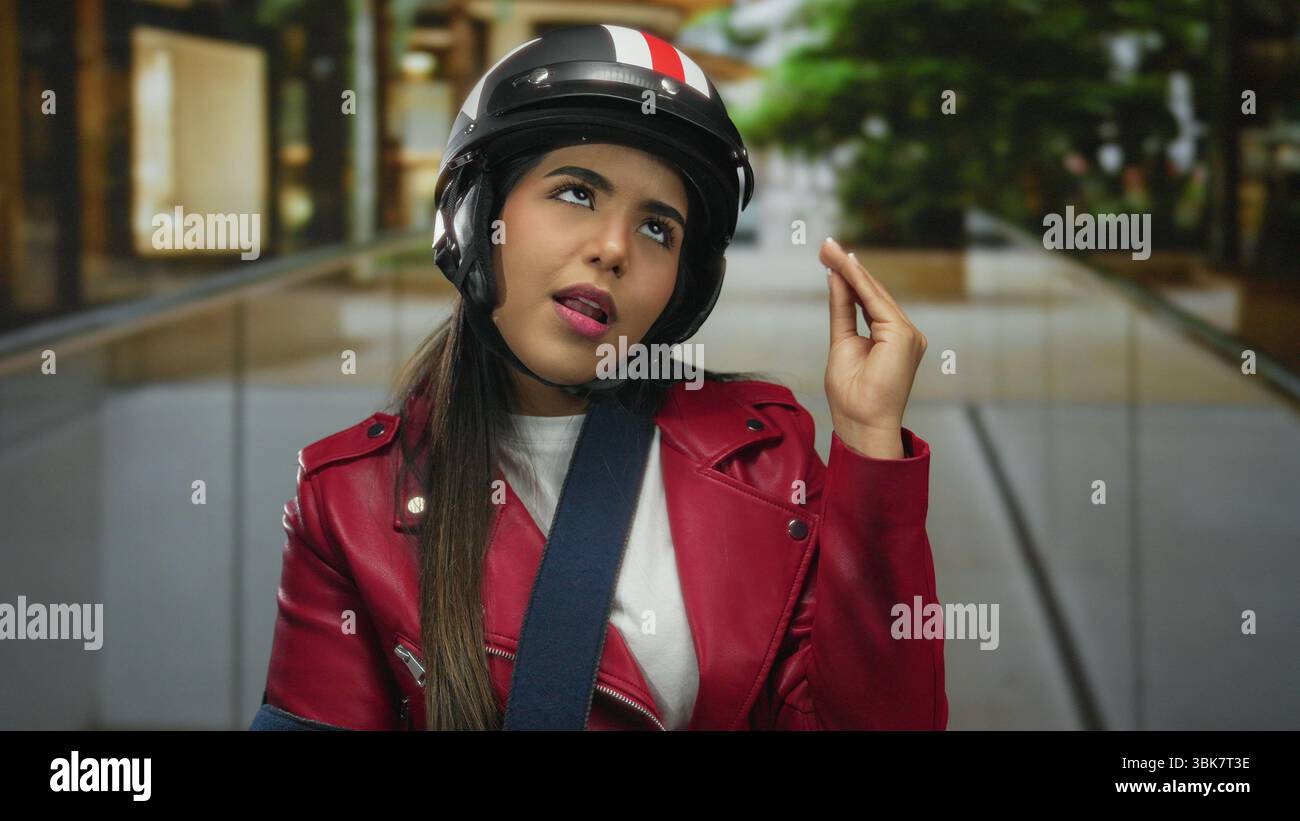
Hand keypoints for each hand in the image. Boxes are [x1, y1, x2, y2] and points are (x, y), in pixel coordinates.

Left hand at [819, 237, 926, 458]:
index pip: (868, 301)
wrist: (862, 423)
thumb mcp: (841, 343)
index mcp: (892, 339)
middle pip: (872, 293)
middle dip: (847, 267)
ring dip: (850, 268)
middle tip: (826, 244)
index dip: (849, 278)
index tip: (829, 257)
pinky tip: (844, 265)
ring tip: (829, 248)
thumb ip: (842, 311)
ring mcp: (908, 333)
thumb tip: (835, 280)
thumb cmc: (852, 397)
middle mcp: (905, 333)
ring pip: (874, 293)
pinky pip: (876, 301)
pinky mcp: (903, 334)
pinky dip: (858, 281)